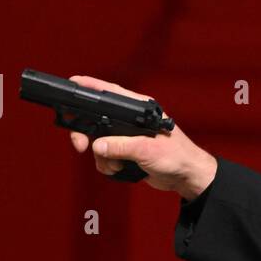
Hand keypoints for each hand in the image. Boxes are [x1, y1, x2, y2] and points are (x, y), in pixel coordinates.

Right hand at [66, 75, 216, 199]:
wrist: (186, 177)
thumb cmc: (178, 156)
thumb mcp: (148, 149)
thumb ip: (121, 146)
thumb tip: (98, 145)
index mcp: (139, 110)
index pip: (111, 94)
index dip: (91, 88)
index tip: (74, 83)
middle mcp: (131, 121)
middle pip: (96, 119)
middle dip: (86, 133)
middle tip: (81, 145)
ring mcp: (126, 137)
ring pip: (98, 141)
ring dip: (102, 156)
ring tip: (116, 164)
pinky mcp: (125, 152)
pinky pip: (104, 156)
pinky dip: (107, 164)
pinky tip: (119, 169)